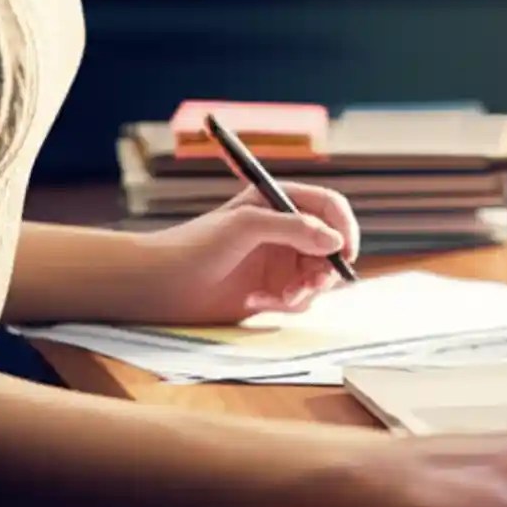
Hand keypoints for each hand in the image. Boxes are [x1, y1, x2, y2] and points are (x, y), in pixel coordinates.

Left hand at [142, 183, 359, 324]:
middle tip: (312, 283)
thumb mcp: (245, 226)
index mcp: (280, 203)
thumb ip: (294, 227)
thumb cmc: (195, 246)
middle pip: (332, 246)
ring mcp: (282, 261)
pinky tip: (256, 301)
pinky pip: (301, 298)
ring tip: (280, 298)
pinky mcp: (274, 289)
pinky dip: (287, 303)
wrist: (161, 285)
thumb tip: (336, 242)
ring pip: (320, 276)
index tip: (345, 252)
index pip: (330, 207)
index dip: (344, 227)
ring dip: (306, 290)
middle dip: (327, 267)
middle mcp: (286, 230)